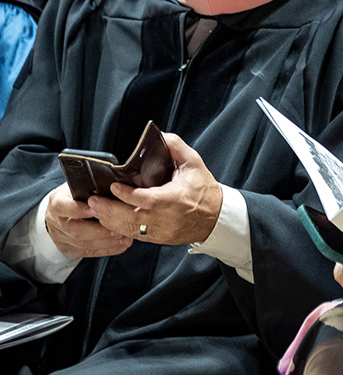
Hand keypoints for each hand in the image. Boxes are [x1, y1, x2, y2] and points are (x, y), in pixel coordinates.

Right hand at [44, 183, 132, 258]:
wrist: (63, 211)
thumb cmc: (79, 195)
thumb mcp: (82, 186)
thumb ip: (94, 189)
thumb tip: (117, 189)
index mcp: (57, 202)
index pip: (62, 206)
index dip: (79, 209)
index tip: (96, 208)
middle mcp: (55, 221)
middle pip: (75, 230)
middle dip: (100, 231)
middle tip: (120, 230)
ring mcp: (60, 237)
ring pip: (83, 243)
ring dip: (107, 242)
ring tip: (126, 239)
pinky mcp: (68, 249)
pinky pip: (87, 252)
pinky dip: (106, 249)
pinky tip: (120, 246)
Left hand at [87, 132, 223, 245]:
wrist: (216, 217)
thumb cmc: (204, 189)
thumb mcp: (194, 162)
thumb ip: (175, 146)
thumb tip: (158, 135)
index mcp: (178, 198)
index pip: (148, 200)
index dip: (128, 195)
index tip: (114, 187)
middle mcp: (169, 218)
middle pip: (134, 218)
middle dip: (110, 210)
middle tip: (94, 201)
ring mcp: (164, 231)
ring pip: (131, 230)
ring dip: (110, 221)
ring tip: (96, 210)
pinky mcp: (160, 239)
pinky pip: (135, 236)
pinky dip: (119, 229)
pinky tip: (108, 221)